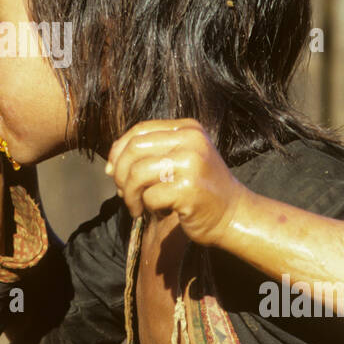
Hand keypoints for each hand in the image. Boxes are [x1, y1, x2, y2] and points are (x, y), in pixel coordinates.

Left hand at [104, 118, 248, 247]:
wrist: (234, 215)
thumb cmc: (202, 189)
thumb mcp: (181, 159)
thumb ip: (150, 154)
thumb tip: (110, 165)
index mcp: (188, 129)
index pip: (140, 130)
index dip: (119, 150)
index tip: (112, 170)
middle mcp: (192, 141)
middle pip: (134, 149)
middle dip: (120, 173)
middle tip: (123, 192)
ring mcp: (192, 164)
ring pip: (137, 173)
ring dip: (130, 194)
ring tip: (136, 206)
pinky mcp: (189, 190)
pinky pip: (150, 196)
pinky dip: (148, 207)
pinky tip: (159, 212)